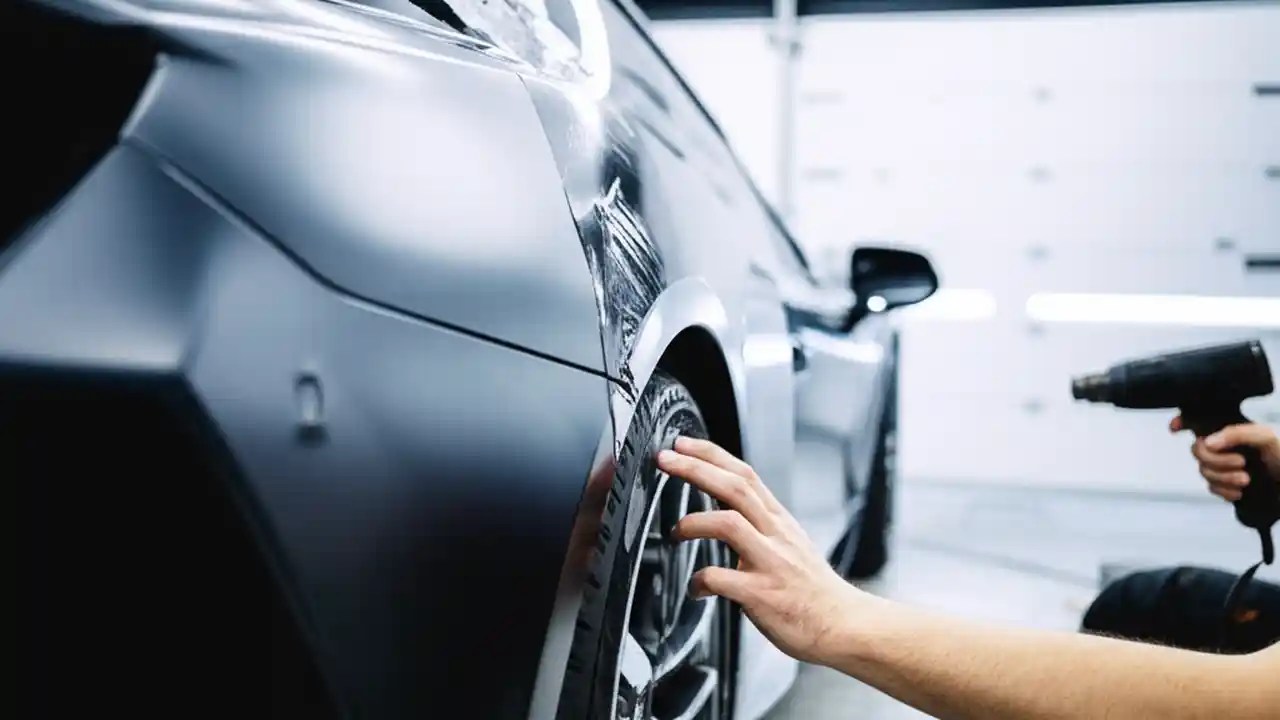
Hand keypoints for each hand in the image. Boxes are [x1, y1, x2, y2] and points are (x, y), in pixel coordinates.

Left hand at [656, 437, 866, 665]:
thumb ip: (761, 523)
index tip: (682, 444)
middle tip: (665, 459)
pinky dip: (700, 581)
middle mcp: (775, 535)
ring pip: (728, 523)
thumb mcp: (791, 542)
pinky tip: (696, 589)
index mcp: (779, 520)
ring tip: (677, 532)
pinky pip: (720, 579)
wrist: (842, 625)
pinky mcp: (762, 594)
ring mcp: (770, 563)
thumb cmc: (812, 590)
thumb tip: (728, 508)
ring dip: (693, 522)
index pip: (744, 473)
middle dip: (695, 468)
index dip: (710, 454)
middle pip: (734, 487)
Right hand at [1170, 417, 1279, 501]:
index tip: (1175, 428)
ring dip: (1224, 477)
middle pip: (1197, 450)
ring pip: (1203, 471)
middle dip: (1216, 460)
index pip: (1200, 421)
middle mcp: (1222, 447)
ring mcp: (1222, 466)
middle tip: (1241, 463)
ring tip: (1246, 480)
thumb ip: (1235, 433)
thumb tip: (1207, 442)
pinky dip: (1225, 491)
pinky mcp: (1225, 486)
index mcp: (1230, 431)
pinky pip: (1211, 488)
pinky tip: (1240, 492)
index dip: (1182, 421)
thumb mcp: (1264, 437)